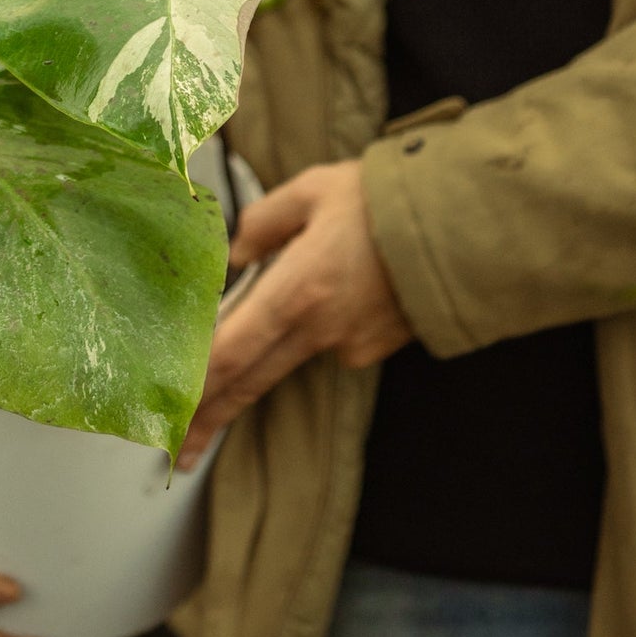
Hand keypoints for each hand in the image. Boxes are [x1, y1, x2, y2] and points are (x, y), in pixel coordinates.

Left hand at [176, 158, 411, 468]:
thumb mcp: (313, 190)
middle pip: (249, 383)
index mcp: (297, 291)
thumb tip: (236, 251)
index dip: (194, 391)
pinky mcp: (374, 347)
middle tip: (179, 446)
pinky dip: (314, 331)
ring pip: (287, 362)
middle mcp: (320, 329)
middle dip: (210, 417)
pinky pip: (328, 343)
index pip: (230, 354)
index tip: (169, 417)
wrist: (465, 223)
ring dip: (257, 369)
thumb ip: (262, 221)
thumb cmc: (387, 199)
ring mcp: (350, 345)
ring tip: (236, 369)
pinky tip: (332, 293)